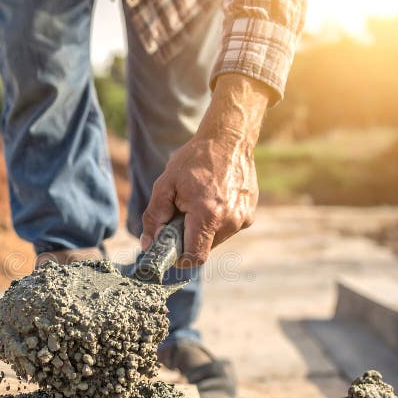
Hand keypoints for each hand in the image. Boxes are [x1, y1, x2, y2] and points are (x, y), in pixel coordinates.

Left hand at [141, 75, 268, 266]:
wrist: (229, 139)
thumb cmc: (194, 159)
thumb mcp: (166, 185)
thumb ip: (154, 217)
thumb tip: (147, 245)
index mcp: (207, 215)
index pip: (194, 257)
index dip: (179, 258)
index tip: (170, 247)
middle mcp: (230, 221)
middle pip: (204, 248)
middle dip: (189, 238)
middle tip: (182, 215)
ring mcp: (243, 218)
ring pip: (216, 240)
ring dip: (203, 230)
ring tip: (199, 203)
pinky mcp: (250, 214)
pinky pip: (228, 228)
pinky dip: (217, 221)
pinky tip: (213, 199)